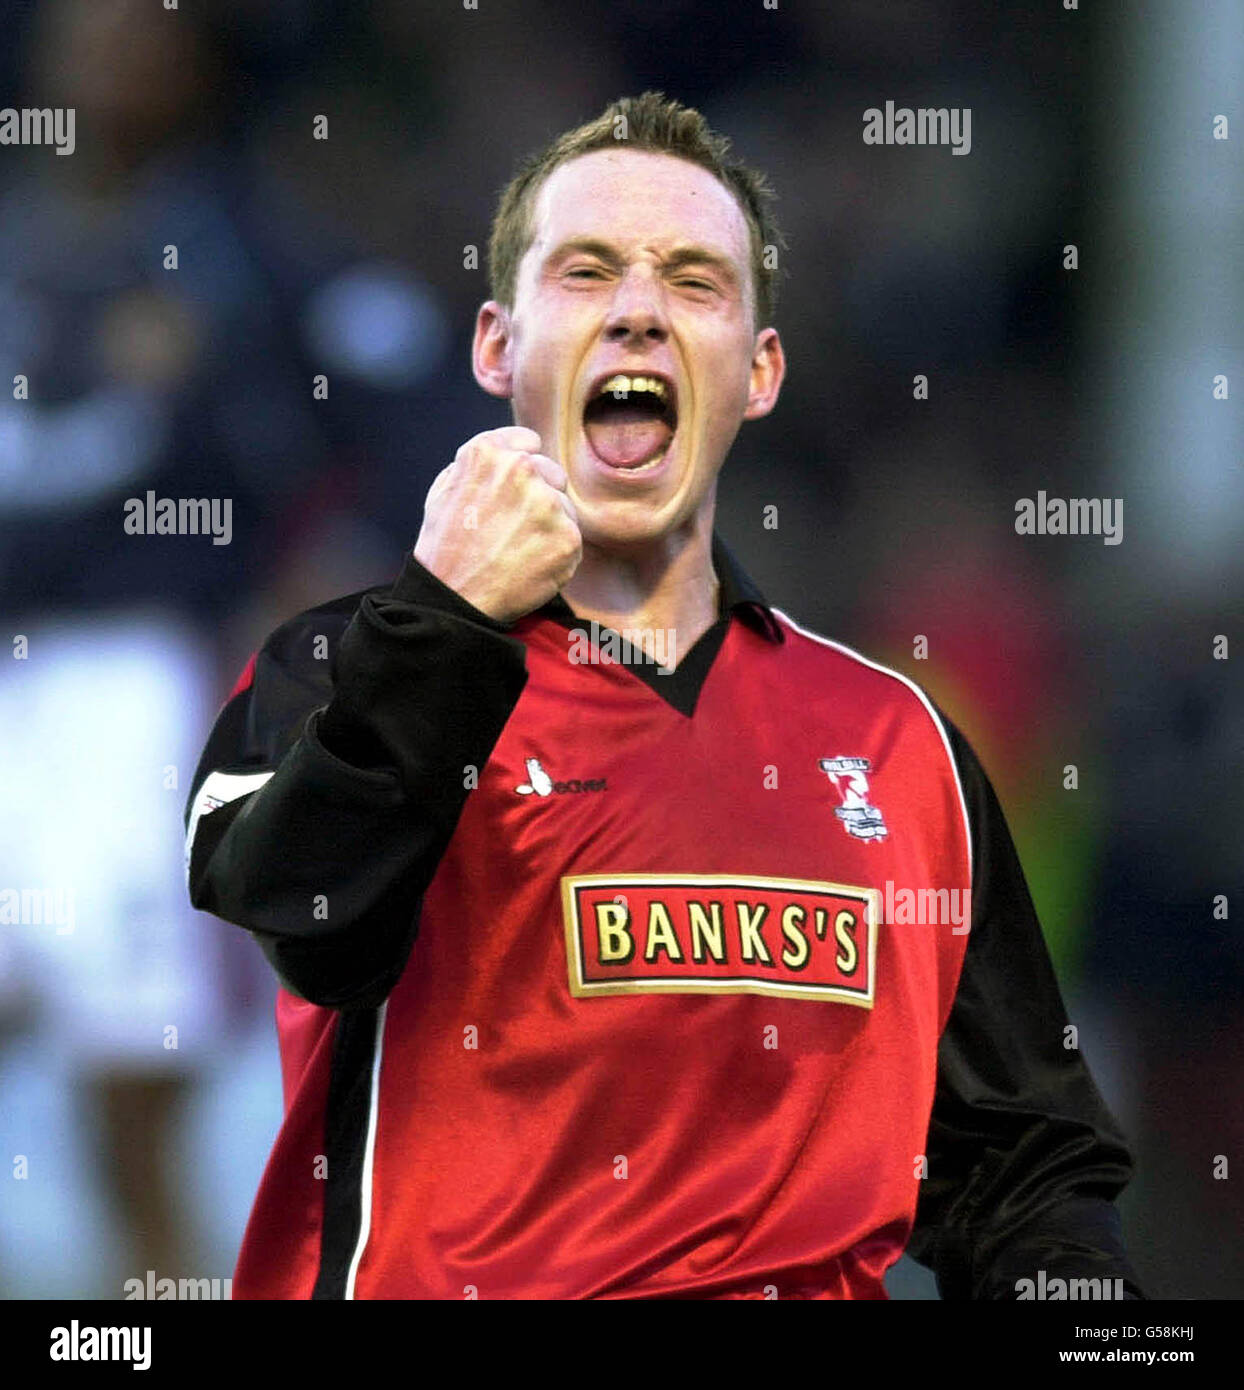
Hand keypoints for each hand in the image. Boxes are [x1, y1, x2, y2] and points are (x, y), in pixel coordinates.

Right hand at [414, 427, 581, 622]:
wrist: (454, 600)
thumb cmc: (445, 547)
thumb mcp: (446, 488)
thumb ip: (482, 463)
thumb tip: (515, 450)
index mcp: (488, 452)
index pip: (529, 442)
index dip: (522, 469)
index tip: (513, 492)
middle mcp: (521, 469)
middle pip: (552, 474)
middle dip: (539, 497)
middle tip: (512, 529)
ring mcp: (547, 503)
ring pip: (565, 507)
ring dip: (550, 526)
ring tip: (517, 550)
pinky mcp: (567, 537)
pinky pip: (572, 538)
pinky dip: (557, 554)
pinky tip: (530, 565)